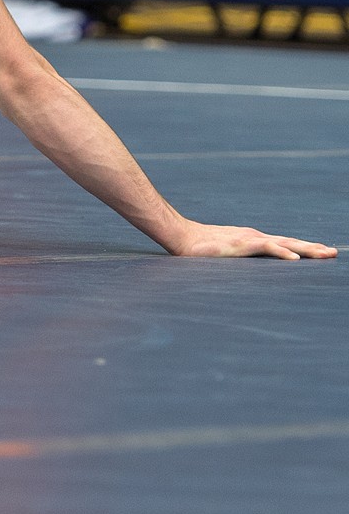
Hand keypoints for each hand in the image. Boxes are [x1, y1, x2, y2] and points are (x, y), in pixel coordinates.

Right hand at [168, 223, 336, 259]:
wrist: (180, 236)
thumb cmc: (198, 248)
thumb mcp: (225, 256)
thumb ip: (237, 262)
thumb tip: (243, 277)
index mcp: (252, 240)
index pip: (283, 244)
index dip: (303, 248)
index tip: (321, 252)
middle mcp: (255, 237)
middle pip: (290, 243)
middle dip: (313, 248)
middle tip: (333, 254)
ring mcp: (249, 239)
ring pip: (284, 243)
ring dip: (306, 249)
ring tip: (324, 254)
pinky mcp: (240, 243)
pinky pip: (265, 247)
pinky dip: (281, 252)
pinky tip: (294, 258)